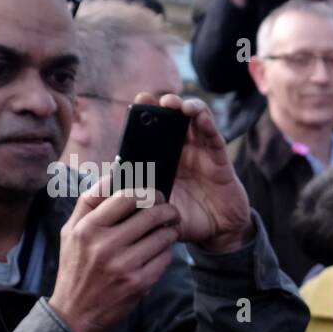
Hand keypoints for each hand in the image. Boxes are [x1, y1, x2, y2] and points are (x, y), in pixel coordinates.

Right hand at [48, 186, 180, 331]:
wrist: (76, 312)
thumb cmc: (76, 267)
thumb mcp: (71, 232)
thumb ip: (89, 203)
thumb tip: (113, 175)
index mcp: (87, 228)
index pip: (126, 196)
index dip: (146, 191)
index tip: (154, 194)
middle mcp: (105, 245)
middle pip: (151, 214)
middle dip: (167, 209)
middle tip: (170, 211)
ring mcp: (124, 265)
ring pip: (163, 236)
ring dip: (170, 231)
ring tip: (168, 230)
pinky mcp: (139, 282)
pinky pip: (165, 257)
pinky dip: (166, 252)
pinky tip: (159, 252)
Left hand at [136, 94, 251, 252]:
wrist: (218, 232)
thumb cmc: (187, 220)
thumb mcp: (158, 213)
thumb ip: (140, 205)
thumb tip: (113, 197)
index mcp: (164, 161)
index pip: (153, 133)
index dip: (147, 115)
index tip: (139, 102)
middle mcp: (183, 152)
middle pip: (173, 120)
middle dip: (163, 105)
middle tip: (152, 99)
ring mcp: (201, 154)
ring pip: (195, 122)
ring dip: (186, 108)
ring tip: (176, 105)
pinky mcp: (219, 160)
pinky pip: (213, 138)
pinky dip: (207, 124)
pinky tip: (200, 117)